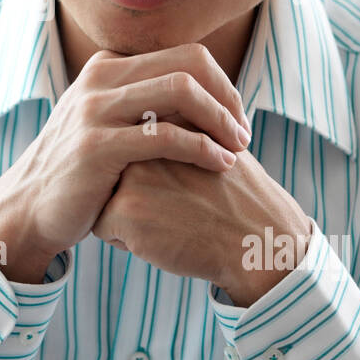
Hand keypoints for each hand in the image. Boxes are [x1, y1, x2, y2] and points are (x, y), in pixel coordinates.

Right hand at [0, 43, 251, 266]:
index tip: (236, 119)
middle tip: (243, 133)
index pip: (185, 56)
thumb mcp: (106, 122)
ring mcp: (95, 110)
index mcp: (108, 68)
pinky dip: (203, 148)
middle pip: (188, 66)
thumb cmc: (81, 171)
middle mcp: (101, 79)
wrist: (30, 206)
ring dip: (220, 119)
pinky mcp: (96, 146)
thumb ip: (142, 103)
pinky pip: (164, 136)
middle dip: (227, 98)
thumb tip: (202, 94)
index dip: (222, 85)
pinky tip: (221, 164)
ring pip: (180, 91)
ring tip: (237, 147)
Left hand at [91, 124, 314, 306]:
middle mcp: (142, 137)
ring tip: (170, 219)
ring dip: (128, 215)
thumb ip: (175, 128)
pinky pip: (102, 227)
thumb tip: (140, 126)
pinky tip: (162, 237)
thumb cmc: (233, 196)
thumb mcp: (209, 143)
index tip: (181, 187)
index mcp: (161, 118)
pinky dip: (125, 240)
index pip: (125, 148)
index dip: (149, 175)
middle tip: (176, 205)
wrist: (257, 238)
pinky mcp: (126, 207)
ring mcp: (132, 171)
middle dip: (134, 193)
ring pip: (102, 198)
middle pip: (110, 171)